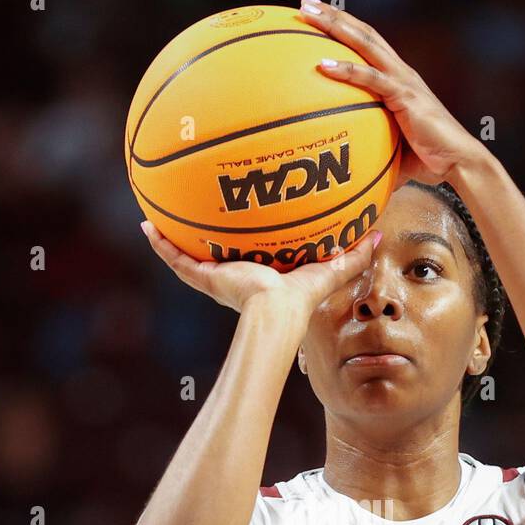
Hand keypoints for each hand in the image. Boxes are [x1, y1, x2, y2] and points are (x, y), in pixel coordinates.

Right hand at [140, 220, 382, 317]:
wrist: (275, 311)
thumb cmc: (300, 298)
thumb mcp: (329, 270)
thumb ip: (352, 255)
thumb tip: (377, 236)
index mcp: (260, 275)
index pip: (250, 256)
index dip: (246, 242)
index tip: (242, 225)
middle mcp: (234, 275)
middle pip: (216, 252)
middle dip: (207, 235)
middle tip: (199, 213)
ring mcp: (216, 276)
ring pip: (190, 253)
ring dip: (175, 236)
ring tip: (159, 214)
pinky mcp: (205, 276)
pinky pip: (176, 258)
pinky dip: (161, 243)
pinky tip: (147, 224)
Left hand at [298, 0, 483, 186]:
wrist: (458, 162)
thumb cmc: (427, 160)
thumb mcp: (391, 150)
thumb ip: (369, 151)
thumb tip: (343, 175)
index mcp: (398, 78)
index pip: (368, 43)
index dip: (344, 26)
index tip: (316, 16)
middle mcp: (400, 72)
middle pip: (363, 33)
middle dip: (333, 14)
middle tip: (305, 1)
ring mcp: (404, 81)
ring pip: (365, 44)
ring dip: (335, 26)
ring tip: (307, 13)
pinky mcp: (405, 96)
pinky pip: (372, 79)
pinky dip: (347, 70)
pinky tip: (322, 65)